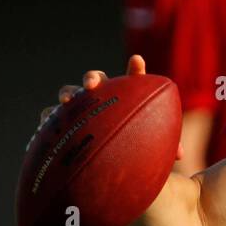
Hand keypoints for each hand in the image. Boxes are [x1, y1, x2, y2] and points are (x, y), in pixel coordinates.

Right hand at [36, 55, 178, 159]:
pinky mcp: (61, 125)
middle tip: (93, 84)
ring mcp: (79, 109)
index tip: (137, 60)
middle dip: (93, 77)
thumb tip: (180, 155)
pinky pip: (51, 119)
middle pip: (95, 80)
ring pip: (71, 94)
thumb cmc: (133, 149)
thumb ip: (165, 146)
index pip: (132, 81)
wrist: (106, 165)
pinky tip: (45, 126)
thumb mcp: (151, 147)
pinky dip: (48, 119)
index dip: (136, 70)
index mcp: (124, 98)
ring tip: (67, 100)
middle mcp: (101, 99)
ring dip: (68, 93)